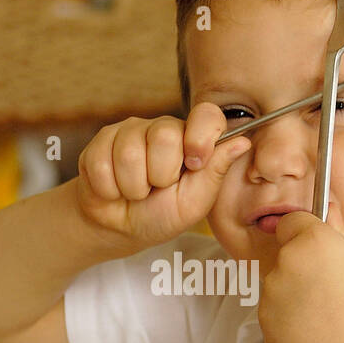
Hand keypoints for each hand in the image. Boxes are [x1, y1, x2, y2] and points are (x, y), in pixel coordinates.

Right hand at [75, 103, 251, 251]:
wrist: (119, 228)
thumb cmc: (161, 215)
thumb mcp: (195, 202)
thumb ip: (215, 171)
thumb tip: (242, 142)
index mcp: (192, 139)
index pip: (206, 115)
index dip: (201, 137)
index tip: (195, 163)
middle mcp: (163, 128)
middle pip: (165, 136)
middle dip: (161, 175)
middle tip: (158, 188)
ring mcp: (130, 131)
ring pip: (130, 153)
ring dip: (133, 187)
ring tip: (135, 192)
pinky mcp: (101, 141)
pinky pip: (102, 163)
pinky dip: (109, 189)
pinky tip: (114, 189)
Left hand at [257, 200, 343, 342]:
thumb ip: (341, 231)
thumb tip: (331, 209)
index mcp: (311, 240)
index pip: (291, 221)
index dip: (303, 233)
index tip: (315, 247)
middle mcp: (285, 260)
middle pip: (284, 254)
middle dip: (299, 266)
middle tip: (326, 287)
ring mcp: (270, 291)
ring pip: (278, 285)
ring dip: (293, 294)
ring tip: (323, 314)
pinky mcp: (263, 319)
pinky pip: (274, 313)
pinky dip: (288, 320)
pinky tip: (313, 330)